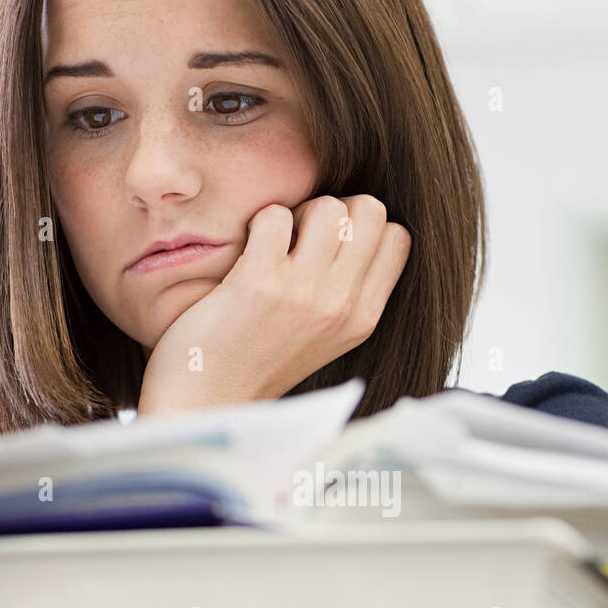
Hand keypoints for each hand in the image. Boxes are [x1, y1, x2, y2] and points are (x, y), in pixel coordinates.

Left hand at [136, 194, 411, 413]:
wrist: (209, 402)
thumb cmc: (261, 361)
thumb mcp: (327, 335)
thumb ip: (349, 289)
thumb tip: (354, 223)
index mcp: (363, 318)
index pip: (397, 237)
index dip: (361, 227)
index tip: (329, 246)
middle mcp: (342, 305)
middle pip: (369, 210)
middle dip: (335, 209)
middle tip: (302, 238)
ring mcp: (303, 293)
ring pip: (327, 206)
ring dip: (297, 213)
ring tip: (274, 245)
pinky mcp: (259, 282)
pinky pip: (275, 215)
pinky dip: (258, 223)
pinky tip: (246, 253)